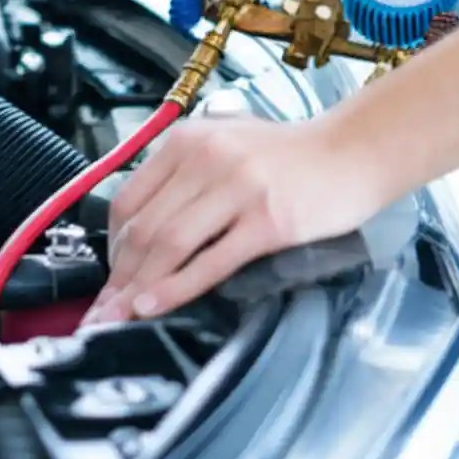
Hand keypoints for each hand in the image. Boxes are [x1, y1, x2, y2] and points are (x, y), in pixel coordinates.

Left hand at [82, 116, 383, 325]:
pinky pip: (210, 262)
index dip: (111, 247)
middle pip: (144, 228)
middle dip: (118, 277)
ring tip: (120, 316)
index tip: (109, 278)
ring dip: (138, 288)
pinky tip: (155, 306)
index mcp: (188, 141)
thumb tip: (140, 228)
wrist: (354, 150)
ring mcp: (237, 189)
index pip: (129, 200)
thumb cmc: (291, 155)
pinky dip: (175, 288)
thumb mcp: (225, 144)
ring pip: (169, 245)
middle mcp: (206, 159)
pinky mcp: (268, 222)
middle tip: (104, 310)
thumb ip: (183, 174)